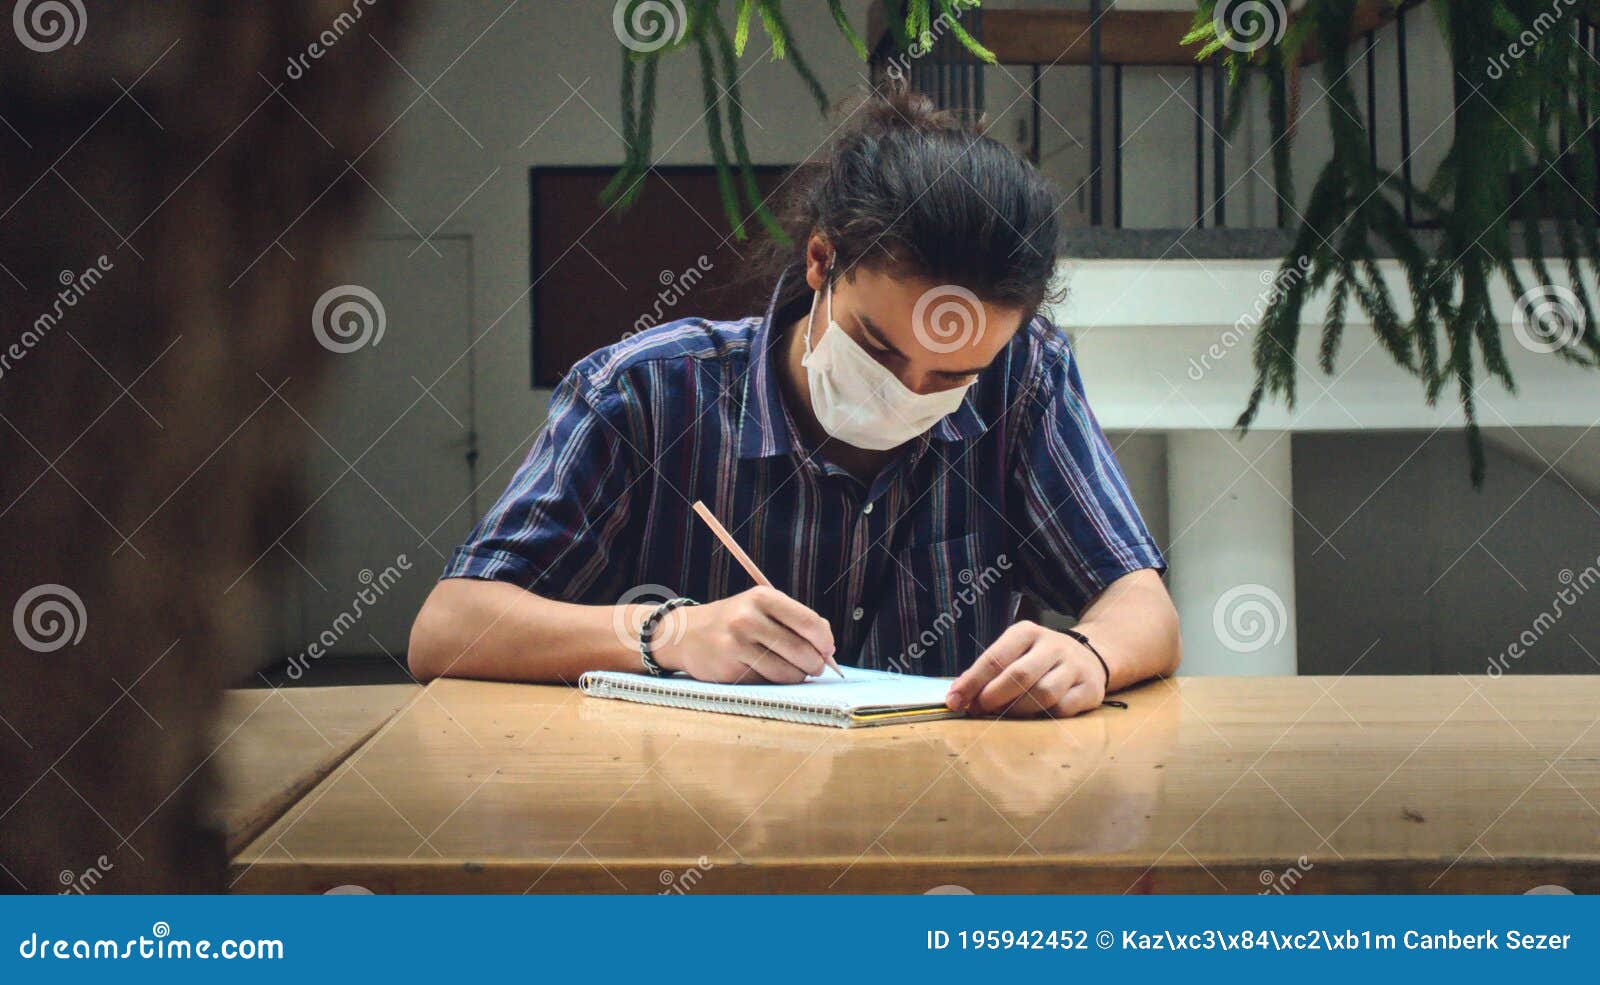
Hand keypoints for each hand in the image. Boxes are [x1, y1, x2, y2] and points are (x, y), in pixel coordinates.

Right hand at [649, 586, 835, 683]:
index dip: (825, 641)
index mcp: (762, 597)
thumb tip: (828, 649)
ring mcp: (736, 645)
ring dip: (796, 677)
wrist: (686, 634)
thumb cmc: (734, 621)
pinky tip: (760, 670)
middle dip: (814, 664)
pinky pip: (766, 683)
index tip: (827, 650)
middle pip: (802, 651)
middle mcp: (748, 619)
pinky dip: (772, 682)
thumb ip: (795, 621)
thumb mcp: (761, 608)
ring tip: (789, 669)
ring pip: (787, 673)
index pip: (810, 622)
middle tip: (813, 667)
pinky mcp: (728, 669)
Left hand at [944, 621, 1107, 717]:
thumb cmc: (1038, 659)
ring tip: (1004, 716)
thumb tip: (956, 696)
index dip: (972, 682)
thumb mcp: (1013, 654)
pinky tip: (1032, 718)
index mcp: (1027, 632)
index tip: (954, 701)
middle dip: (993, 697)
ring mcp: (1075, 666)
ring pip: (1043, 694)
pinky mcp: (1090, 689)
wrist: (1090, 656)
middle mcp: (1053, 645)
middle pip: (1019, 676)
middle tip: (979, 710)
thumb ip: (986, 672)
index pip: (995, 658)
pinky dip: (1043, 717)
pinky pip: (1062, 709)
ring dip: (1017, 710)